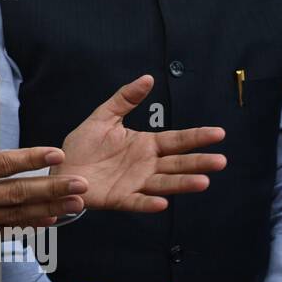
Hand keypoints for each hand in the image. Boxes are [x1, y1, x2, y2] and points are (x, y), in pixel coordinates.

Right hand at [0, 96, 86, 248]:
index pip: (0, 164)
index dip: (30, 158)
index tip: (56, 153)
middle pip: (16, 193)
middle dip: (52, 189)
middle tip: (81, 185)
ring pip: (15, 215)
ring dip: (48, 210)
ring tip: (75, 205)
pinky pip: (3, 229)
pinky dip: (28, 226)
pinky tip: (49, 221)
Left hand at [56, 75, 225, 212]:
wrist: (62, 167)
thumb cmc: (84, 145)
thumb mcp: (104, 117)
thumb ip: (125, 99)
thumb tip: (147, 78)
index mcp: (146, 145)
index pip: (176, 140)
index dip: (197, 137)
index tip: (218, 133)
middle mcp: (146, 165)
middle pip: (177, 163)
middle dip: (198, 162)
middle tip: (220, 161)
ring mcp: (135, 183)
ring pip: (164, 183)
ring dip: (182, 183)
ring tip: (202, 181)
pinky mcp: (119, 198)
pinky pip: (137, 201)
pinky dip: (149, 203)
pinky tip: (162, 203)